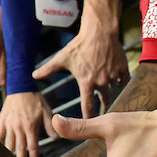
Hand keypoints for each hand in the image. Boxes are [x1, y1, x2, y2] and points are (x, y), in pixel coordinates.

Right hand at [0, 91, 55, 156]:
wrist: (20, 86)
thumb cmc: (35, 99)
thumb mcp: (46, 111)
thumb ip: (50, 125)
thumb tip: (56, 138)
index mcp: (31, 126)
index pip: (32, 146)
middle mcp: (19, 127)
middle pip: (20, 148)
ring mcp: (9, 125)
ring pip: (8, 144)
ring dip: (10, 155)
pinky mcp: (3, 121)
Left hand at [32, 0, 126, 120]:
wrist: (99, 31)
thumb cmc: (79, 45)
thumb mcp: (62, 58)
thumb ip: (48, 69)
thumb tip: (33, 76)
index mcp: (87, 82)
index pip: (88, 106)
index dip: (88, 117)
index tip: (88, 124)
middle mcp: (101, 82)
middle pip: (104, 100)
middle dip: (103, 106)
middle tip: (102, 112)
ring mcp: (113, 75)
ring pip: (113, 89)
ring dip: (110, 92)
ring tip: (109, 96)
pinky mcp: (122, 68)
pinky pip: (124, 80)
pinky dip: (121, 82)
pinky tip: (117, 82)